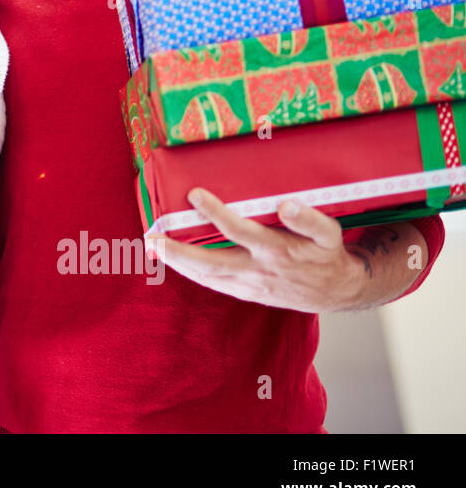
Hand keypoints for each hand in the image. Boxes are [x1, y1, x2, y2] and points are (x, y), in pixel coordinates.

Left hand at [144, 187, 365, 312]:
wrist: (335, 292)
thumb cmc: (327, 254)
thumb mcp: (329, 234)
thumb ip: (310, 220)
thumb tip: (287, 205)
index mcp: (276, 250)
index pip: (240, 231)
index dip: (217, 213)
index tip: (195, 194)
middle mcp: (258, 270)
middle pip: (211, 262)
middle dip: (178, 251)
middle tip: (152, 236)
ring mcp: (249, 285)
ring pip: (206, 277)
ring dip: (177, 263)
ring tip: (152, 245)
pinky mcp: (246, 294)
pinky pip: (212, 284)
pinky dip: (190, 272)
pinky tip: (171, 260)